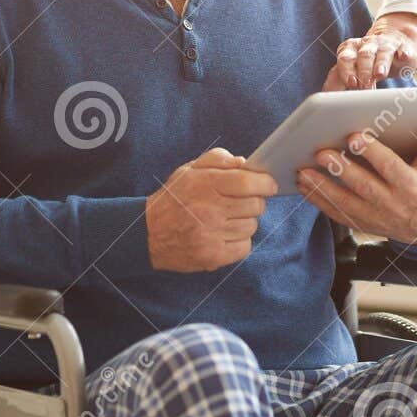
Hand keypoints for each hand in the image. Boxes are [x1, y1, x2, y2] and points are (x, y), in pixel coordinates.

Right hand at [147, 148, 277, 271]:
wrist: (148, 234)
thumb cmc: (174, 198)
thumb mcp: (189, 170)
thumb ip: (217, 160)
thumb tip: (244, 163)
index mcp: (204, 184)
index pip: (248, 182)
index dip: (265, 183)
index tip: (268, 184)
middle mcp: (208, 210)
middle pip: (255, 205)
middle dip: (254, 201)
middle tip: (241, 202)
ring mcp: (211, 235)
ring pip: (252, 226)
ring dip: (245, 222)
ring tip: (226, 219)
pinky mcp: (212, 257)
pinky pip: (245, 247)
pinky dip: (240, 241)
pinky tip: (224, 235)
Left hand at [297, 117, 416, 244]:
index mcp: (412, 187)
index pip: (390, 168)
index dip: (372, 153)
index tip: (354, 137)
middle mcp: (392, 204)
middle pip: (363, 186)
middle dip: (341, 169)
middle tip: (320, 152)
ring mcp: (375, 217)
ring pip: (344, 202)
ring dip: (321, 186)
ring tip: (302, 170)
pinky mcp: (362, 224)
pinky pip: (336, 213)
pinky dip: (318, 200)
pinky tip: (303, 185)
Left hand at [329, 11, 416, 89]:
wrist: (393, 45)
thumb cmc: (368, 62)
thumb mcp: (351, 69)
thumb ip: (337, 80)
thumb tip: (325, 95)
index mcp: (350, 50)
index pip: (345, 58)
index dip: (347, 70)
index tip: (350, 83)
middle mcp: (367, 45)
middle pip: (364, 55)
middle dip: (364, 70)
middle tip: (364, 85)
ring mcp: (386, 45)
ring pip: (383, 52)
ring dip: (381, 62)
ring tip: (380, 74)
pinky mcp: (403, 48)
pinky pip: (404, 49)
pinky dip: (404, 53)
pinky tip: (404, 56)